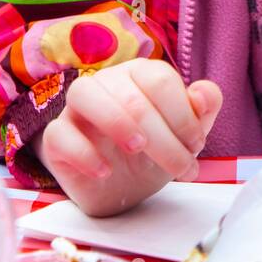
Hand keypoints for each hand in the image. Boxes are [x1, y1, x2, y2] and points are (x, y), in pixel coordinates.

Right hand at [33, 63, 221, 216]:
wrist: (120, 188)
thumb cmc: (153, 151)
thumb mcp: (184, 135)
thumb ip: (201, 111)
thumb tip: (205, 94)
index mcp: (139, 73)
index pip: (160, 79)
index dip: (183, 114)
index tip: (196, 146)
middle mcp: (106, 82)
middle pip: (132, 96)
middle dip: (163, 138)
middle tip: (182, 168)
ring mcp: (77, 107)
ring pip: (85, 93)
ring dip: (115, 121)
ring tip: (138, 149)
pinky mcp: (56, 136)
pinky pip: (59, 133)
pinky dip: (83, 152)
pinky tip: (105, 171)